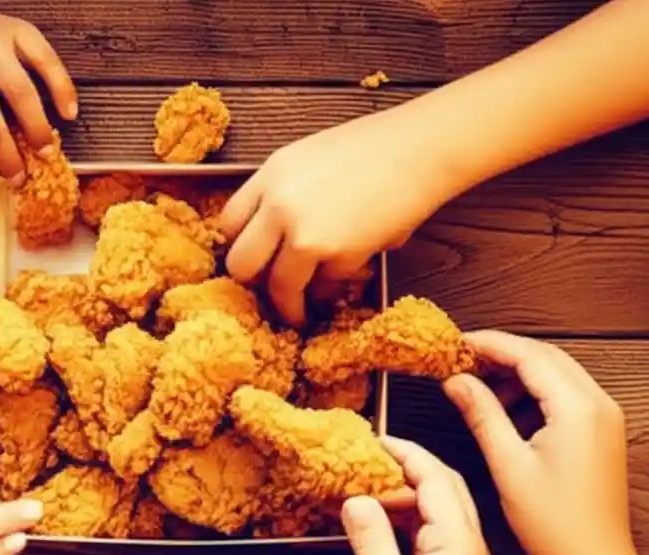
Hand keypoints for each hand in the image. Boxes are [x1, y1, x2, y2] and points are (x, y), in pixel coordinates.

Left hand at [220, 108, 459, 325]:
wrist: (421, 149)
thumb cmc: (374, 149)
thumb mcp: (310, 158)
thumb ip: (283, 193)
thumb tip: (271, 238)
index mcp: (270, 174)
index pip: (228, 225)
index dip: (241, 247)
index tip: (253, 259)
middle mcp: (279, 205)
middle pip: (240, 265)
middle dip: (255, 283)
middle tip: (270, 290)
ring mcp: (305, 233)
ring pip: (281, 287)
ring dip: (292, 303)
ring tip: (301, 310)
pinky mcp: (338, 255)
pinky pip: (324, 285)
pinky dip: (334, 286)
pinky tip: (347, 274)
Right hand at [343, 438, 491, 554]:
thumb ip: (370, 541)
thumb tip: (357, 501)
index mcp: (460, 546)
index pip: (437, 479)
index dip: (407, 453)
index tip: (379, 441)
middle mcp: (471, 551)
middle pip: (446, 488)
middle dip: (411, 467)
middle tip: (374, 459)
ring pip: (441, 511)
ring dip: (408, 496)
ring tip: (370, 494)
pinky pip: (436, 534)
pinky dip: (410, 521)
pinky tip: (384, 527)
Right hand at [443, 330, 631, 554]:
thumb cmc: (556, 524)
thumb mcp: (508, 465)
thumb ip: (482, 415)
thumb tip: (457, 382)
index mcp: (578, 409)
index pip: (529, 355)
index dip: (490, 344)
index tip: (458, 344)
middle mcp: (599, 405)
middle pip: (546, 357)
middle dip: (504, 355)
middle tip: (464, 362)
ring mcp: (606, 417)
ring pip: (557, 374)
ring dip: (519, 375)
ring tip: (483, 393)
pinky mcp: (603, 432)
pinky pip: (567, 395)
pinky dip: (536, 394)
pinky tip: (509, 415)